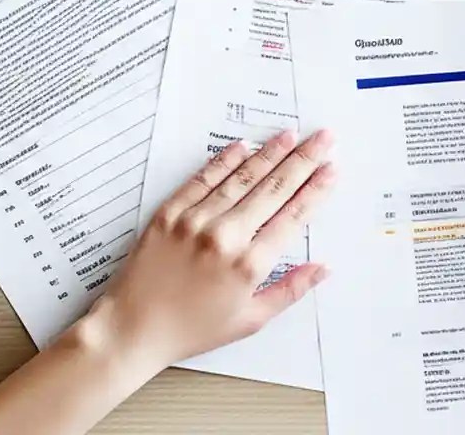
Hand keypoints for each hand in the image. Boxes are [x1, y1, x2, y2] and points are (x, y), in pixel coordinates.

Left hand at [80, 129, 335, 372]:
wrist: (132, 328)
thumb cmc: (192, 329)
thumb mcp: (249, 320)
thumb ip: (290, 290)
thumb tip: (323, 268)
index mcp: (249, 266)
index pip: (293, 217)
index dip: (316, 190)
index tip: (332, 170)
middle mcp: (225, 237)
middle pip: (274, 189)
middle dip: (304, 160)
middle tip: (324, 139)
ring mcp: (195, 221)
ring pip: (242, 178)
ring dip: (270, 154)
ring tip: (291, 134)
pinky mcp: (169, 213)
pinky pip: (203, 179)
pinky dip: (224, 161)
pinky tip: (243, 146)